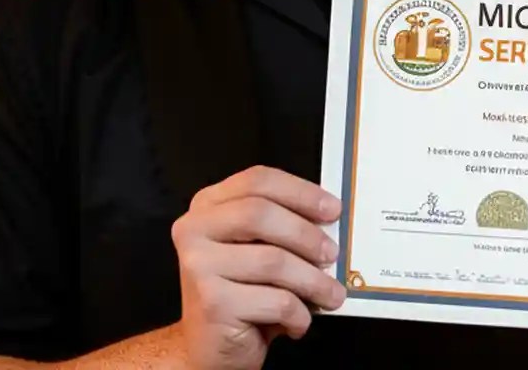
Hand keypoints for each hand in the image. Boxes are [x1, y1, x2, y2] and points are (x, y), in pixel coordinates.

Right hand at [171, 166, 346, 369]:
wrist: (210, 346)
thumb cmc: (243, 293)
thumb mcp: (258, 249)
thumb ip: (282, 226)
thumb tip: (331, 220)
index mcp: (208, 206)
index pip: (257, 181)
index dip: (300, 191)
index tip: (332, 209)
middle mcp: (194, 230)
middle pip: (260, 214)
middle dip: (307, 234)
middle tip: (332, 254)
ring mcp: (198, 266)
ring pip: (273, 261)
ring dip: (313, 281)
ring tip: (331, 295)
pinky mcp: (212, 303)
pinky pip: (275, 300)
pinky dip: (298, 313)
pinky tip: (298, 321)